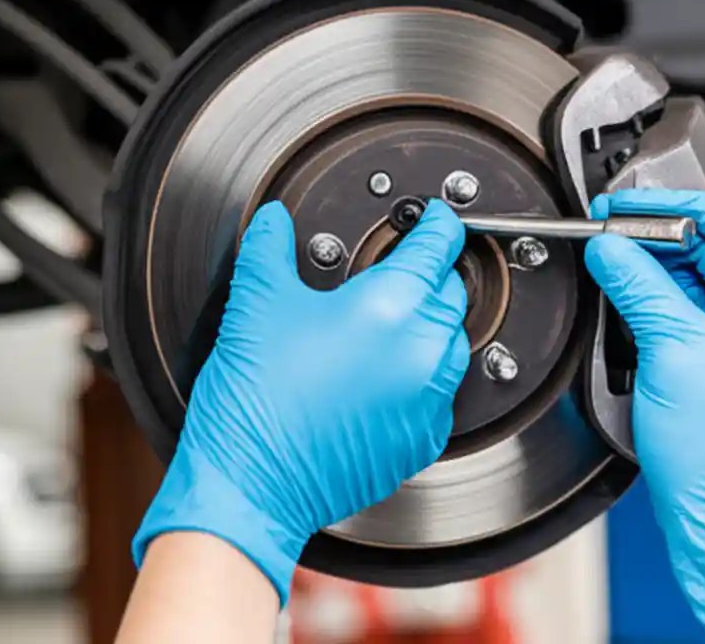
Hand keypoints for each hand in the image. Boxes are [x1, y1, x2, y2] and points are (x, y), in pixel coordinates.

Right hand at [133, 199, 470, 603]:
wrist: (252, 485)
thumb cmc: (256, 402)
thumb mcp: (257, 305)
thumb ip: (269, 249)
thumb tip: (273, 221)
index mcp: (390, 307)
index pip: (438, 248)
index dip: (438, 226)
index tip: (435, 219)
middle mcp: (421, 353)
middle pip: (451, 294)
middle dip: (433, 275)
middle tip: (403, 268)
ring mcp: (427, 400)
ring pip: (452, 346)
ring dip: (432, 327)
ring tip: (390, 323)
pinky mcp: (421, 440)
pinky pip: (440, 396)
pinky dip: (423, 379)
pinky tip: (386, 376)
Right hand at [584, 189, 704, 643]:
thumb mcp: (670, 349)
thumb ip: (636, 286)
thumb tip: (608, 246)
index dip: (680, 206)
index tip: (631, 206)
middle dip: (657, 235)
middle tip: (608, 229)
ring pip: (697, 273)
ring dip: (652, 263)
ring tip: (609, 258)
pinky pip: (687, 304)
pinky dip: (654, 293)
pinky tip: (621, 288)